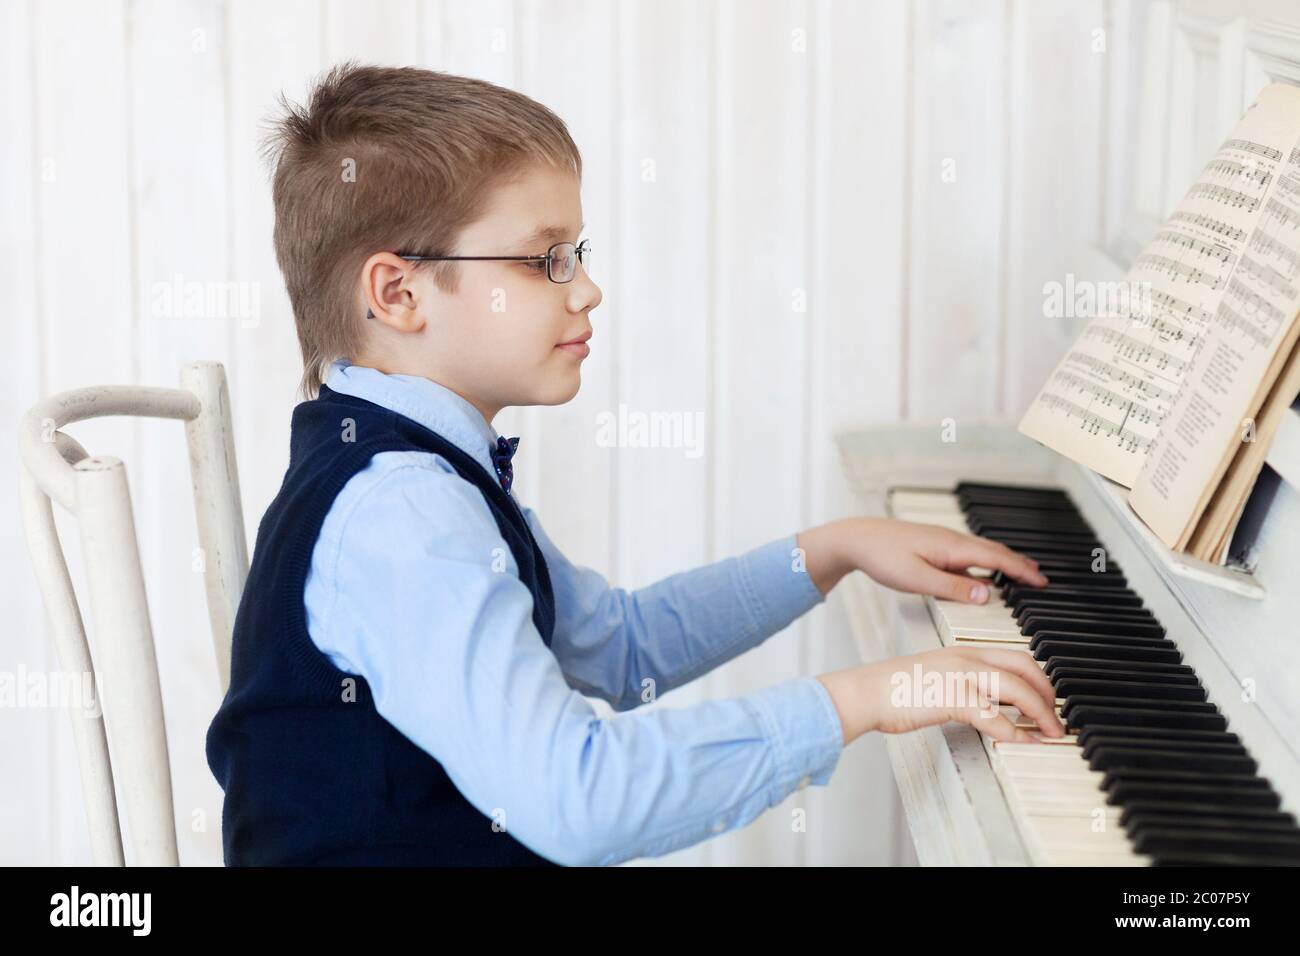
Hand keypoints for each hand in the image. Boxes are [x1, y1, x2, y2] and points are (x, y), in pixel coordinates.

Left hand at [798, 516, 1047, 602]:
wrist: (855, 538)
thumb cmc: (882, 556)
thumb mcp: (917, 579)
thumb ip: (952, 588)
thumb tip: (987, 594)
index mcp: (952, 547)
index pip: (997, 559)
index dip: (1021, 571)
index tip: (1042, 582)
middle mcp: (951, 541)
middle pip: (994, 553)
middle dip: (1019, 565)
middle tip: (1040, 579)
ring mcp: (942, 543)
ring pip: (981, 553)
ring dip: (1003, 564)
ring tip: (1020, 575)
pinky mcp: (932, 547)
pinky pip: (966, 557)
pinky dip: (983, 565)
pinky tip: (982, 576)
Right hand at [817, 646, 1066, 744]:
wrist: (868, 691)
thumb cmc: (895, 687)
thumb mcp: (935, 674)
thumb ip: (961, 682)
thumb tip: (985, 704)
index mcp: (964, 650)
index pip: (1015, 657)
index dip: (1039, 678)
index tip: (1048, 698)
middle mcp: (967, 658)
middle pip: (1025, 669)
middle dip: (1048, 694)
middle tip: (1056, 717)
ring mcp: (961, 677)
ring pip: (1018, 690)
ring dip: (1041, 713)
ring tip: (1051, 732)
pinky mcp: (953, 699)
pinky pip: (996, 718)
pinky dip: (1016, 733)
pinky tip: (1023, 743)